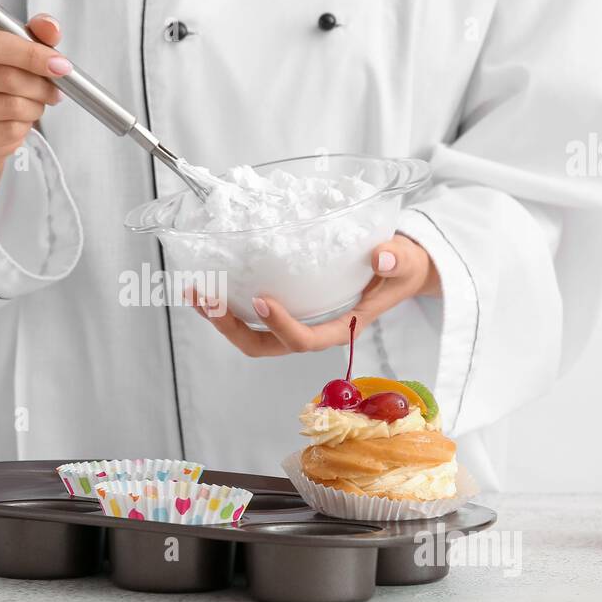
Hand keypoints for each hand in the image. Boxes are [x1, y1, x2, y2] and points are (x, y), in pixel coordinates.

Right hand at [0, 13, 71, 211]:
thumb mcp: (16, 43)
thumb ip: (36, 31)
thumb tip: (51, 28)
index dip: (31, 55)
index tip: (60, 65)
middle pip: (4, 77)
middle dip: (40, 85)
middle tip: (55, 89)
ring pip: (10, 106)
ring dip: (35, 106)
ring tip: (36, 102)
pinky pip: (7, 131)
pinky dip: (24, 126)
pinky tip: (20, 119)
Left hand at [190, 235, 440, 356]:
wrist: (398, 268)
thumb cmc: (400, 269)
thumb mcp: (405, 263)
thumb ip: (396, 259)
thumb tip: (380, 255)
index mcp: (341, 326)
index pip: (306, 339)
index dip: (282, 326)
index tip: (261, 299)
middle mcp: (313, 329)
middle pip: (265, 346)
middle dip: (232, 328)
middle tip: (206, 300)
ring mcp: (297, 320)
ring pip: (252, 335)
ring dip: (221, 319)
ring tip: (196, 292)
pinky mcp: (287, 306)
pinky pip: (251, 316)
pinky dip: (227, 304)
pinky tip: (210, 283)